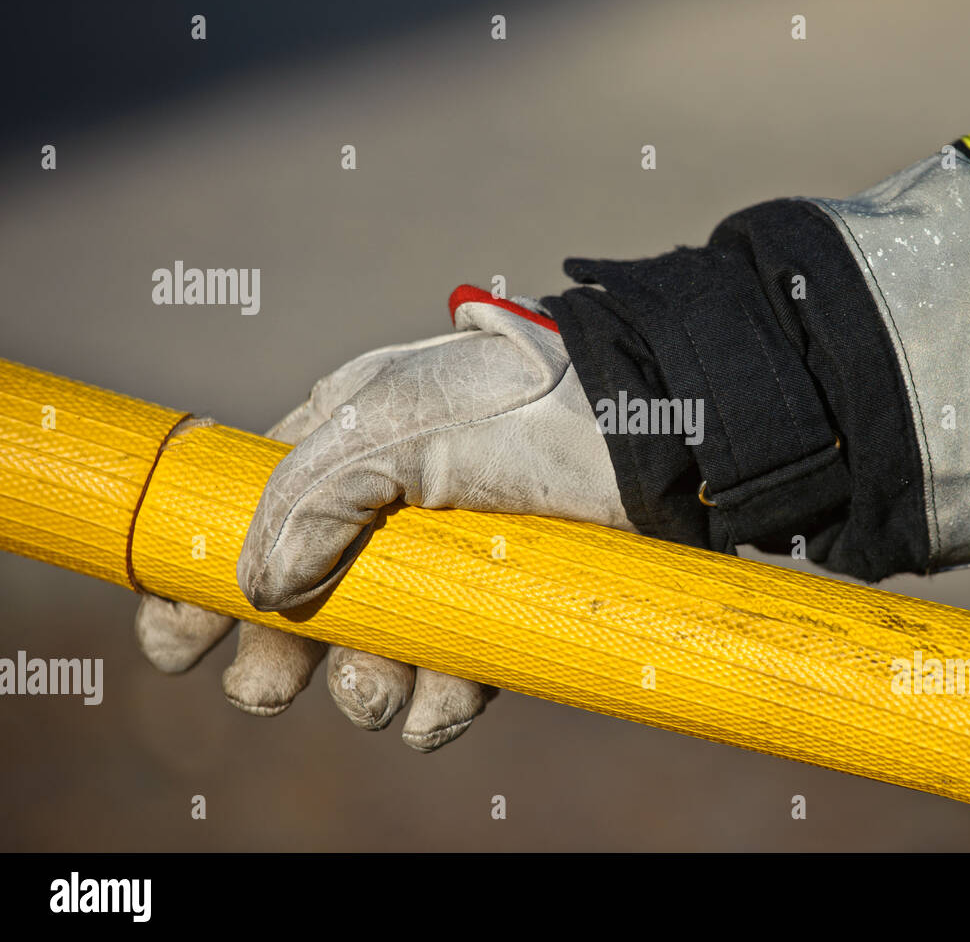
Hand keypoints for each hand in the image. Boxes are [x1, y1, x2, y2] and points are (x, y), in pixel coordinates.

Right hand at [135, 288, 631, 749]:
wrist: (646, 431)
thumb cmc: (519, 406)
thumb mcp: (393, 425)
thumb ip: (309, 499)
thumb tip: (262, 593)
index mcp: (345, 446)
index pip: (249, 523)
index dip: (205, 586)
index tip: (176, 644)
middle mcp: (389, 513)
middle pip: (304, 608)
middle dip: (276, 661)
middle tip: (268, 691)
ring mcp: (447, 567)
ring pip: (374, 655)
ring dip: (361, 690)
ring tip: (378, 691)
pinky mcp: (502, 611)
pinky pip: (449, 680)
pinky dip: (435, 709)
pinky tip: (437, 709)